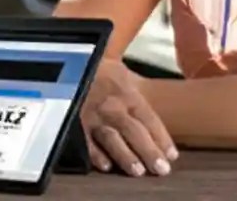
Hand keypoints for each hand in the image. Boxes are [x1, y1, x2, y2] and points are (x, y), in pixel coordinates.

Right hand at [80, 58, 177, 176]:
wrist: (64, 64)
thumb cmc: (96, 68)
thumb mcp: (120, 67)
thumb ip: (137, 81)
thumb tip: (151, 78)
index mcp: (127, 92)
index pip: (149, 118)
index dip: (162, 138)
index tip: (172, 155)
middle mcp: (112, 106)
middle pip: (134, 132)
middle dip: (149, 152)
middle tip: (162, 169)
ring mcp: (93, 116)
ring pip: (112, 139)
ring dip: (126, 156)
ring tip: (138, 171)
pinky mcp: (75, 122)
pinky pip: (86, 141)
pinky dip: (96, 155)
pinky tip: (106, 166)